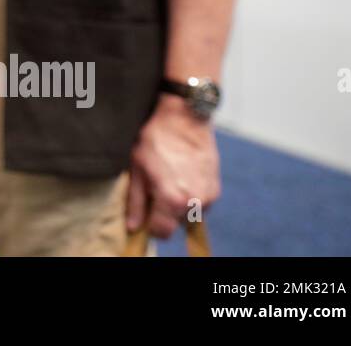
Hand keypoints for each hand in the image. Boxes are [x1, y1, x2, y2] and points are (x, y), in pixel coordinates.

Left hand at [126, 95, 220, 238]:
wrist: (184, 118)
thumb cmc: (155, 140)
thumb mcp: (137, 169)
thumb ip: (135, 202)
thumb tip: (133, 227)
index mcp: (172, 200)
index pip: (162, 233)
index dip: (150, 226)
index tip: (145, 213)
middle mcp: (194, 202)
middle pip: (176, 225)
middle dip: (164, 214)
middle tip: (156, 188)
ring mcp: (208, 196)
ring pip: (189, 215)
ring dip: (179, 206)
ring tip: (170, 179)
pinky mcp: (216, 189)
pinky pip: (200, 204)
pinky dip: (191, 197)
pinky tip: (182, 176)